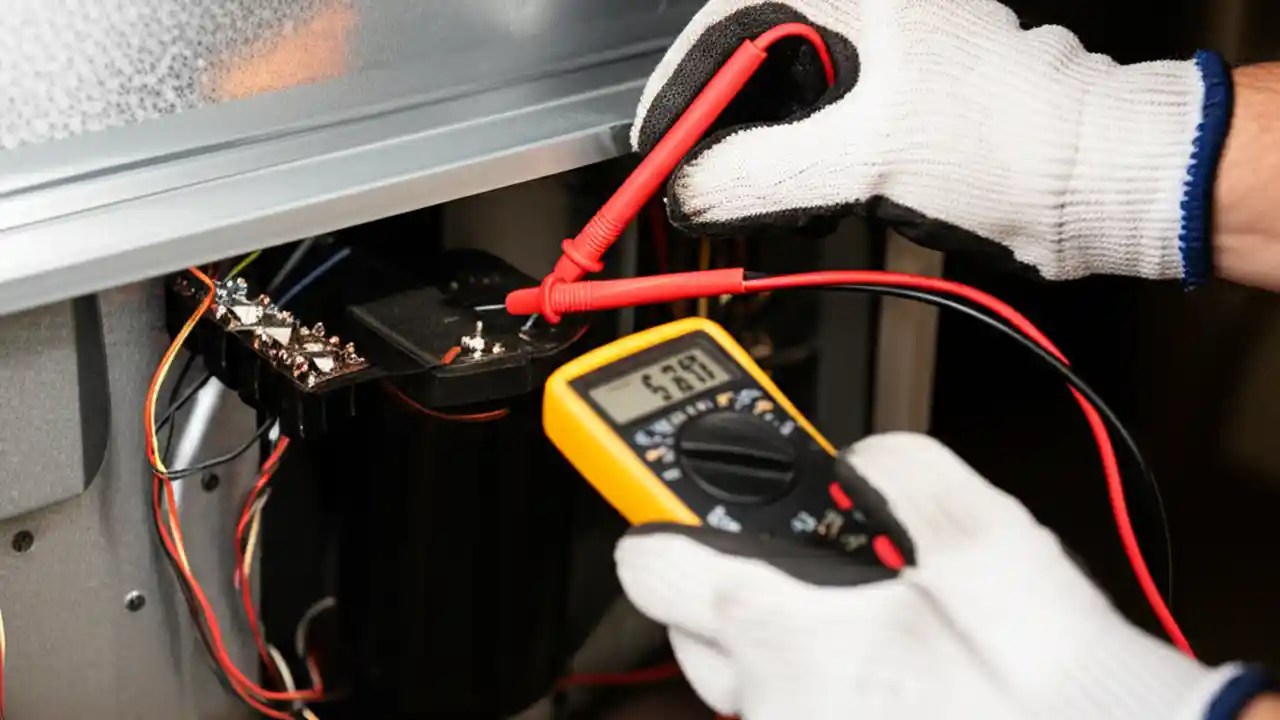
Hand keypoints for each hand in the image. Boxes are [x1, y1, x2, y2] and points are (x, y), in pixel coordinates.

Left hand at [616, 433, 1255, 719]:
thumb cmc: (1047, 680)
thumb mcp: (981, 532)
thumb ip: (896, 469)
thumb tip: (861, 466)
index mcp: (780, 631)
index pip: (651, 563)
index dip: (659, 519)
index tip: (664, 498)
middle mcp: (770, 702)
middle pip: (696, 625)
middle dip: (732, 582)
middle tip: (790, 554)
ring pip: (750, 679)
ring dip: (784, 641)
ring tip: (866, 620)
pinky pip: (800, 714)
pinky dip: (823, 687)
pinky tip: (888, 674)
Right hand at [634, 0, 1232, 285]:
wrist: (1096, 183)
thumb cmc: (1013, 145)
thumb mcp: (869, 158)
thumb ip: (763, 171)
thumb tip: (688, 186)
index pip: (731, 23)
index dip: (683, 87)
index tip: (656, 142)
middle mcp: (870, 16)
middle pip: (754, 64)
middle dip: (724, 129)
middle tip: (700, 182)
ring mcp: (888, 62)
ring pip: (788, 104)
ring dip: (765, 159)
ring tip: (772, 201)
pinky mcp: (902, 107)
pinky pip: (825, 133)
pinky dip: (804, 173)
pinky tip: (817, 206)